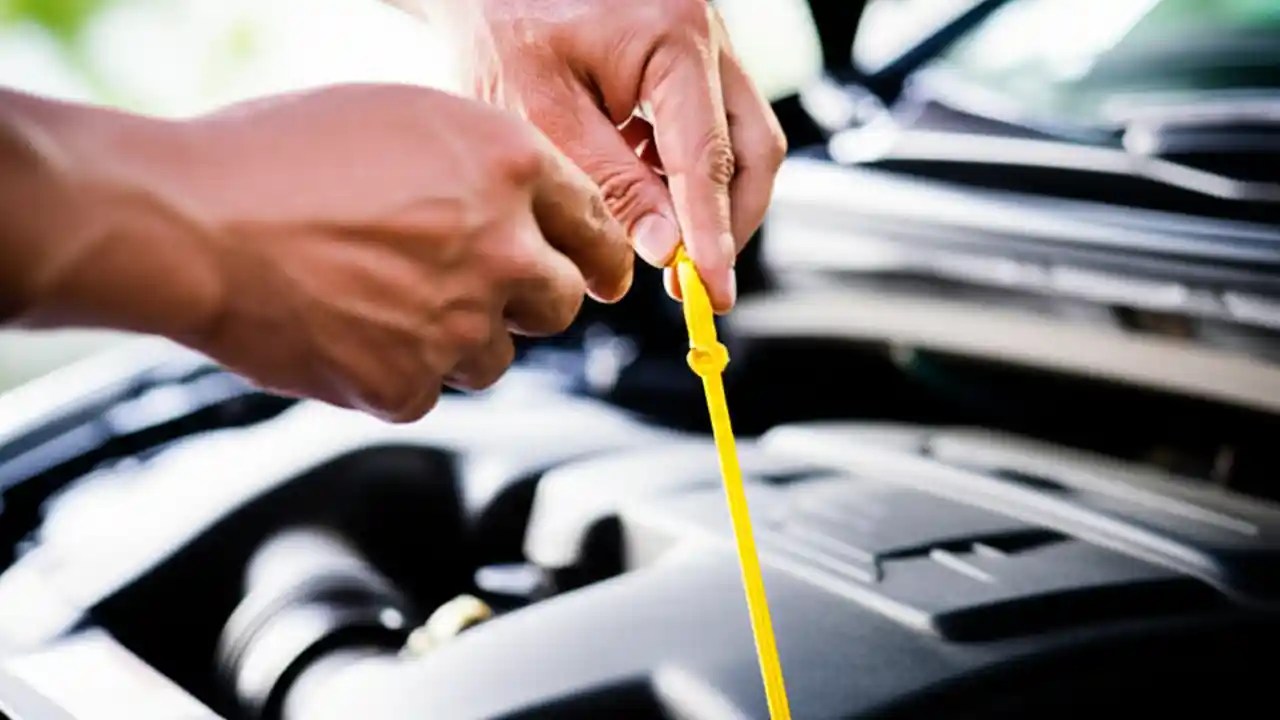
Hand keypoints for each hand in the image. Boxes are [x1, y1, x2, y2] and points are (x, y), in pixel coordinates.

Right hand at [3, 84, 630, 421]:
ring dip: (457, 340)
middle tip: (479, 292)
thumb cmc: (277, 156)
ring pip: (496, 357)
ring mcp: (459, 324)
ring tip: (380, 301)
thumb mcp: (401, 121)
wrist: (191, 224)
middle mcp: (500, 247)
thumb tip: (526, 213)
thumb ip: (482, 168)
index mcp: (507, 164)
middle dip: (529, 302)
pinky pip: (429, 390)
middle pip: (563, 303)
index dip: (594, 253)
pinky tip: (347, 332)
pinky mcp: (409, 386)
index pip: (593, 223)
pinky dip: (396, 372)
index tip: (597, 275)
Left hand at [443, 0, 786, 311]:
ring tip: (655, 236)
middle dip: (729, 221)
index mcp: (674, 38)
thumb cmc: (501, 22)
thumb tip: (662, 249)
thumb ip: (611, 185)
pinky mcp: (688, 55)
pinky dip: (684, 170)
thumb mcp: (545, 113)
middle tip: (692, 279)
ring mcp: (703, 42)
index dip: (714, 235)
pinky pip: (710, 123)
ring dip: (707, 198)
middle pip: (754, 148)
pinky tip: (641, 190)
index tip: (712, 291)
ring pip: (739, 139)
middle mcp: (705, 33)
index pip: (709, 158)